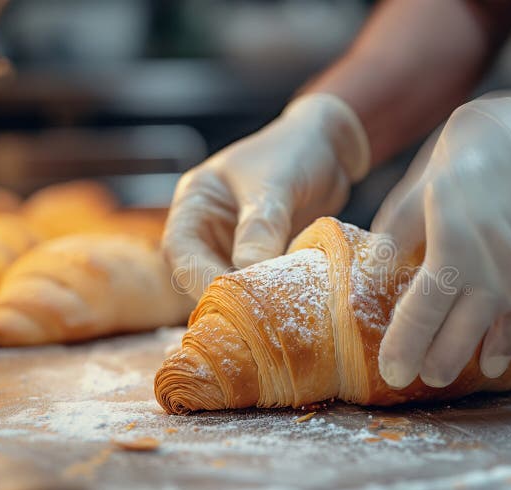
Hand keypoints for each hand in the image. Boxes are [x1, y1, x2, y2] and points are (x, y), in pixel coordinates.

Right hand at [163, 93, 369, 301]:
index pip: (180, 249)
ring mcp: (232, 246)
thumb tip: (248, 271)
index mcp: (195, 203)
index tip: (231, 301)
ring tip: (273, 318)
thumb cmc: (295, 151)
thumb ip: (261, 225)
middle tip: (253, 322)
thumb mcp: (276, 184)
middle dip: (224, 298)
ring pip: (228, 285)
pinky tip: (289, 309)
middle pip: (199, 275)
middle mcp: (207, 228)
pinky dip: (268, 297)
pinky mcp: (260, 260)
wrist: (330, 146)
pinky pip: (256, 286)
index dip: (200, 278)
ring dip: (248, 302)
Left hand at [373, 60, 510, 387]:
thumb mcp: (434, 167)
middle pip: (458, 337)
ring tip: (463, 373)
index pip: (420, 314)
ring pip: (495, 331)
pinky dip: (509, 333)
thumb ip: (404, 218)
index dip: (404, 348)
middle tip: (422, 380)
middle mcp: (495, 273)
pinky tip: (500, 351)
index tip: (392, 373)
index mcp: (454, 245)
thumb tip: (380, 260)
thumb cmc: (495, 139)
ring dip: (474, 353)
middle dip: (437, 363)